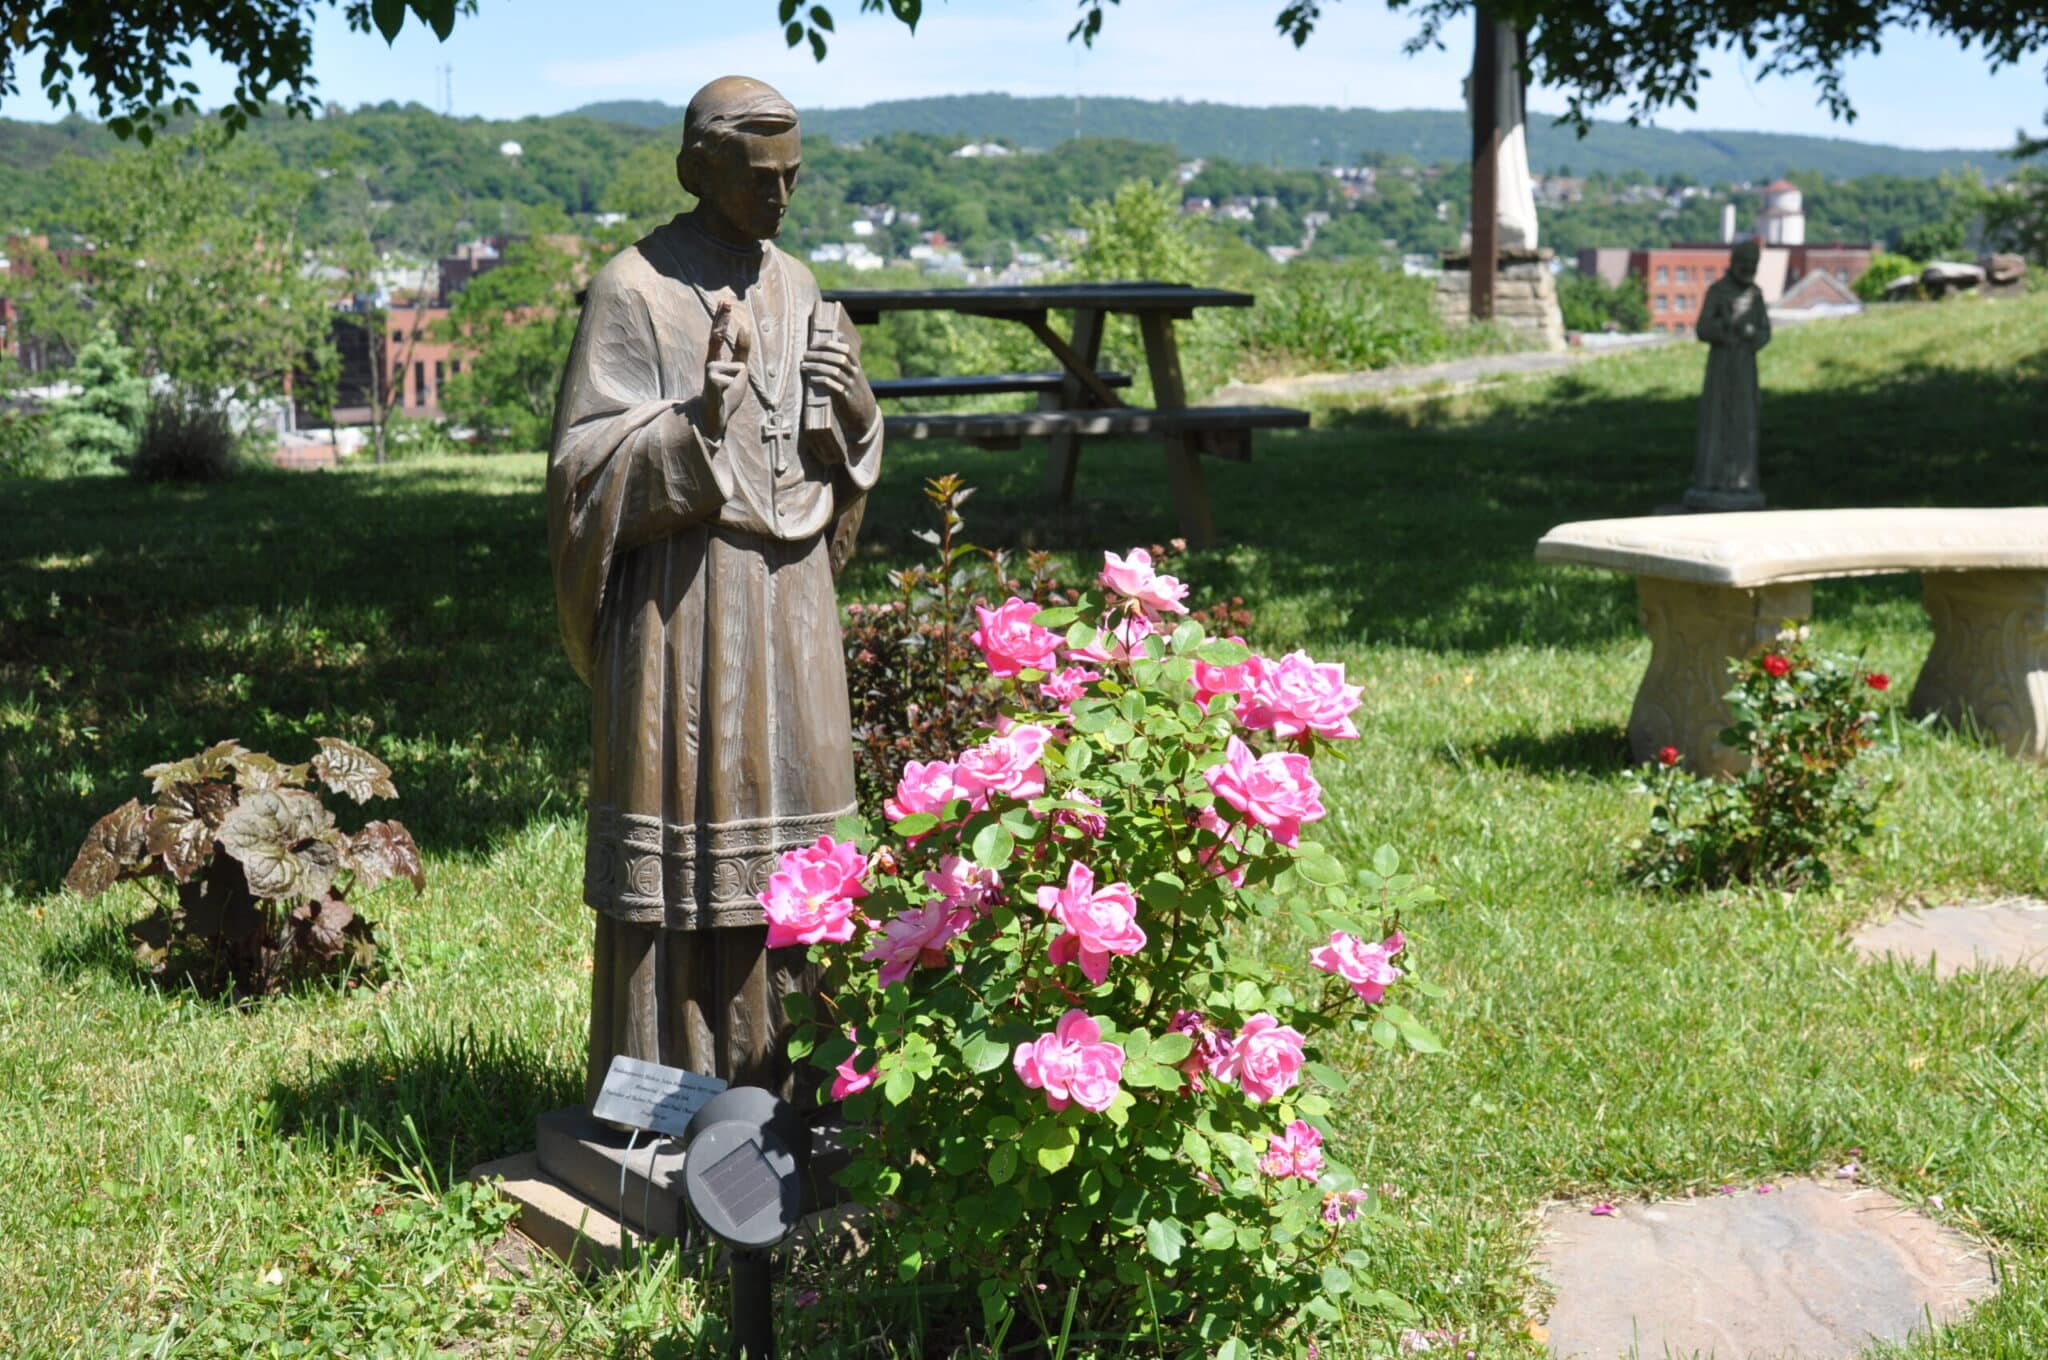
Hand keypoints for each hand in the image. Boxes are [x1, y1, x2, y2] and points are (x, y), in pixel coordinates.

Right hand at [701, 299, 752, 441]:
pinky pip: (732, 377)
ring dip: (738, 376)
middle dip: (721, 320)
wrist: (718, 417)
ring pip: (735, 366)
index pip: (718, 335)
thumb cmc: (727, 394)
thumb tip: (744, 327)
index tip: (724, 302)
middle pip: (715, 337)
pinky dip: (734, 384)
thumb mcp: (739, 370)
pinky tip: (725, 392)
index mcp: (716, 359)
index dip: (721, 319)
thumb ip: (742, 351)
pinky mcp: (712, 384)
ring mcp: (710, 373)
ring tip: (731, 386)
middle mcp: (710, 364)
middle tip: (725, 301)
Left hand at [802, 336, 877, 431]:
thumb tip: (838, 335)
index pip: (846, 349)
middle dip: (820, 355)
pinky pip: (833, 386)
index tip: (813, 345)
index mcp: (856, 365)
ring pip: (834, 371)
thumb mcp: (852, 372)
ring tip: (803, 366)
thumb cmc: (853, 388)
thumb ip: (845, 357)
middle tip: (805, 355)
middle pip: (839, 359)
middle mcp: (855, 374)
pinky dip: (822, 381)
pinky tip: (812, 380)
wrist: (865, 413)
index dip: (829, 345)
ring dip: (816, 367)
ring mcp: (850, 385)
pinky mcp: (845, 397)